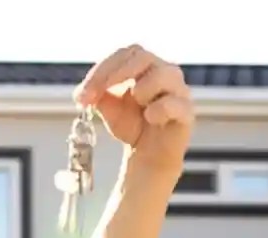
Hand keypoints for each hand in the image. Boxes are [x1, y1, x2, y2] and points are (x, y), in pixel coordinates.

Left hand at [74, 44, 195, 173]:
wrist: (148, 152)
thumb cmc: (131, 123)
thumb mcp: (107, 106)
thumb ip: (95, 94)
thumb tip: (81, 93)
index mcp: (144, 67)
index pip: (125, 54)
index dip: (103, 69)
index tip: (83, 93)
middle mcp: (164, 73)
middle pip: (143, 57)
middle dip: (114, 75)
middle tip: (94, 97)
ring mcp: (179, 91)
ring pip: (163, 75)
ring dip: (141, 89)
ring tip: (137, 104)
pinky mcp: (186, 113)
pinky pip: (175, 103)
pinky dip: (159, 109)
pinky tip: (150, 117)